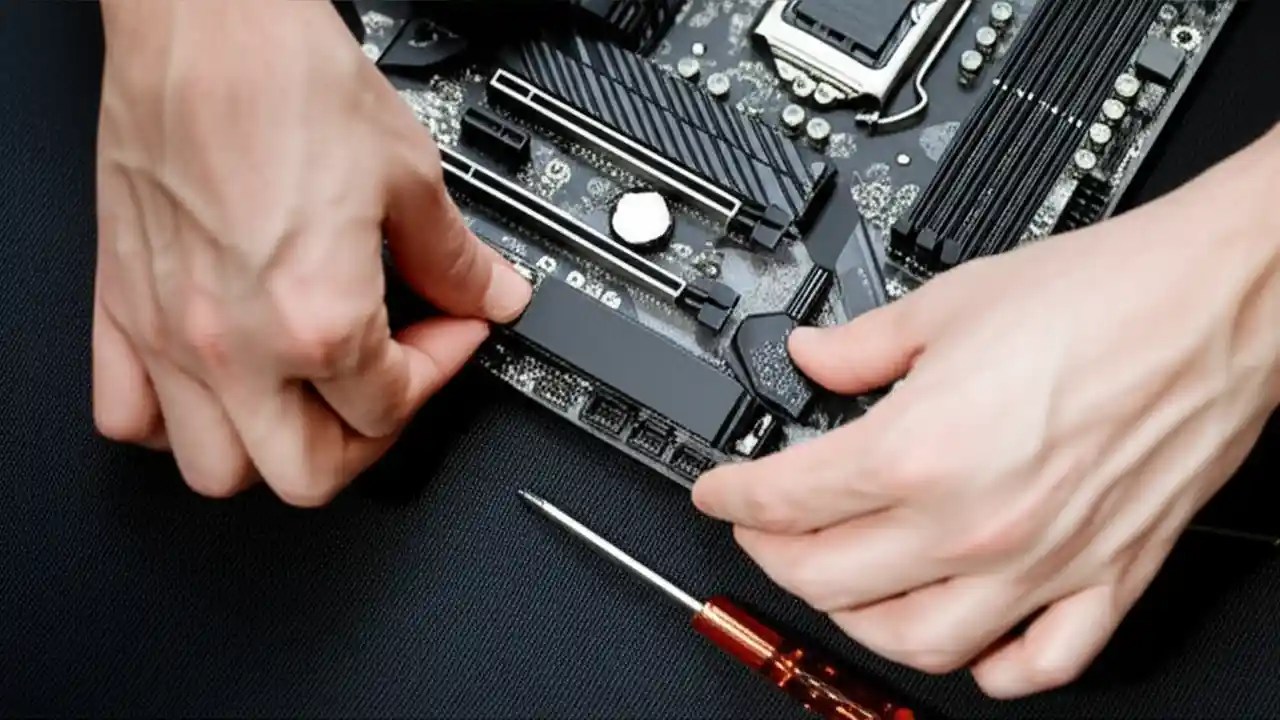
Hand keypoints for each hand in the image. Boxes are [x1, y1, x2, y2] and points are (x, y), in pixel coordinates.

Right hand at [92, 1, 529, 504]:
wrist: (204, 24)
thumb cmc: (285, 80)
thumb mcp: (409, 178)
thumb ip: (458, 260)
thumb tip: (492, 294)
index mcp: (316, 318)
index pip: (393, 407)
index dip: (443, 369)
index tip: (452, 330)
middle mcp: (235, 344)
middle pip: (310, 474)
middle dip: (370, 439)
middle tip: (394, 384)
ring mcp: (169, 335)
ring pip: (218, 469)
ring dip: (277, 448)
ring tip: (313, 395)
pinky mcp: (120, 310)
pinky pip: (127, 415)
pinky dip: (175, 422)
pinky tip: (218, 382)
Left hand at [694, 128, 1279, 696]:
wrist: (1214, 300)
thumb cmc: (1102, 296)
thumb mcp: (946, 304)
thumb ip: (860, 346)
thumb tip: (810, 356)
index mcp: (920, 451)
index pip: (787, 499)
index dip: (732, 496)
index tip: (717, 491)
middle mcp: (973, 523)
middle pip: (829, 578)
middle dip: (773, 554)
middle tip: (762, 528)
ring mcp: (1039, 564)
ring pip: (917, 640)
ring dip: (857, 621)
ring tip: (838, 584)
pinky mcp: (1105, 578)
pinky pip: (1039, 661)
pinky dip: (991, 669)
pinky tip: (964, 644)